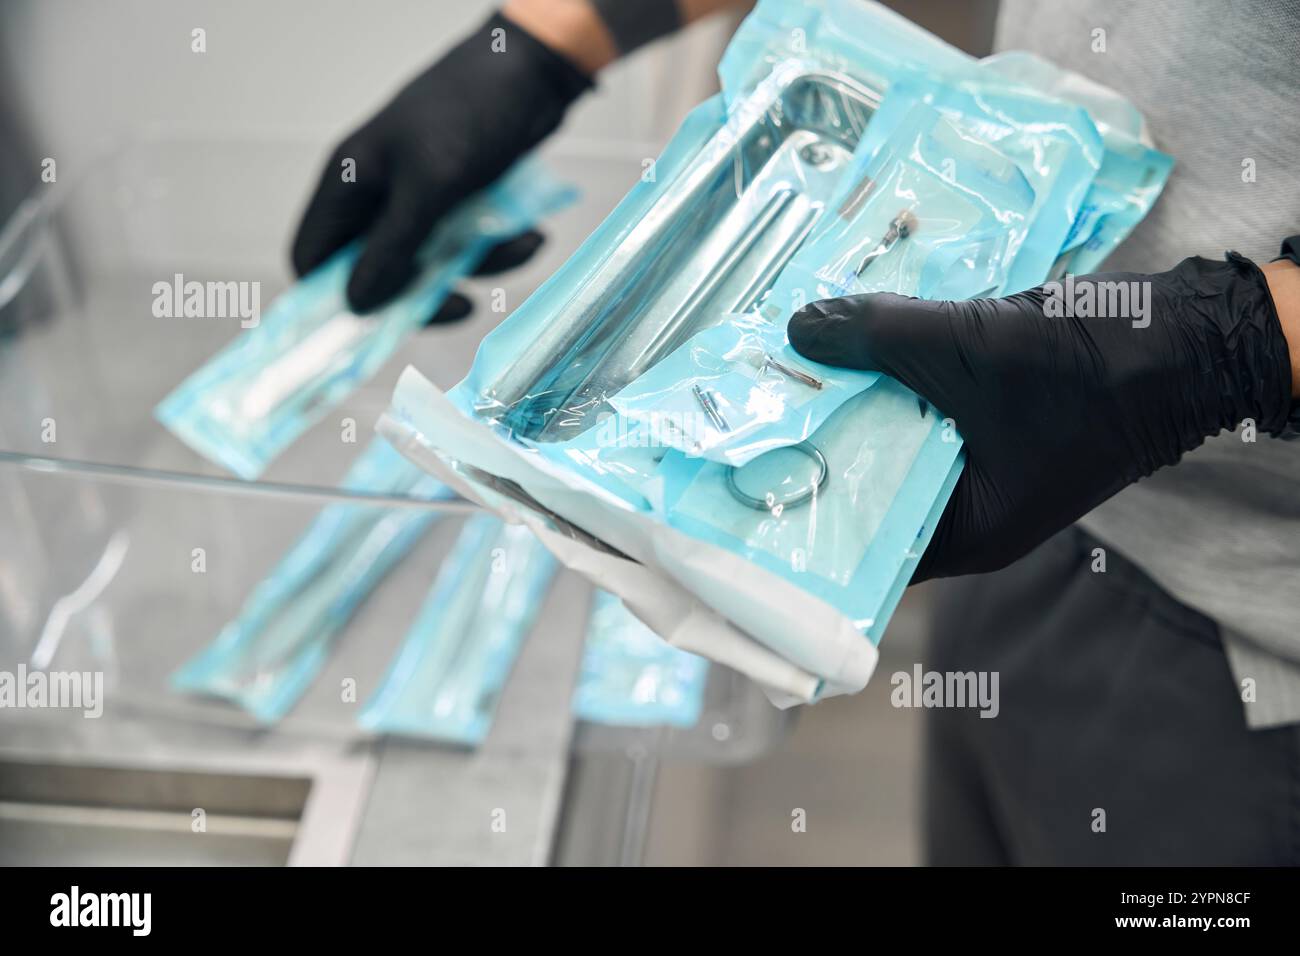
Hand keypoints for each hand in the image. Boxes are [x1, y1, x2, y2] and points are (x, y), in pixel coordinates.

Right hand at [291, 12, 591, 313]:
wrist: (532, 71)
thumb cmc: (471, 112)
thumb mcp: (431, 185)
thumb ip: (391, 247)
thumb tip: (355, 303)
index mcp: (349, 184)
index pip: (314, 259)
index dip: (338, 298)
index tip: (382, 319)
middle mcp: (376, 196)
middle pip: (379, 273)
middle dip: (426, 289)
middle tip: (461, 302)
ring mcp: (418, 201)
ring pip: (434, 265)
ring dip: (480, 265)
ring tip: (523, 243)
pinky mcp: (458, 204)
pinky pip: (468, 247)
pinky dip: (499, 247)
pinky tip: (532, 233)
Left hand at [788, 254, 1297, 580]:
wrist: (1189, 336)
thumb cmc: (1085, 368)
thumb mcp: (966, 348)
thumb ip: (878, 336)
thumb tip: (798, 325)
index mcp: (971, 532)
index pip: (867, 547)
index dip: (806, 517)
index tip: (747, 485)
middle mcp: (974, 512)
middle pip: (876, 490)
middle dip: (822, 450)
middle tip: (754, 419)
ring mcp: (987, 469)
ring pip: (901, 445)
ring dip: (857, 408)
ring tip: (786, 376)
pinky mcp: (996, 426)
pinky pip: (929, 412)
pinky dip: (895, 385)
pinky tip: (850, 349)